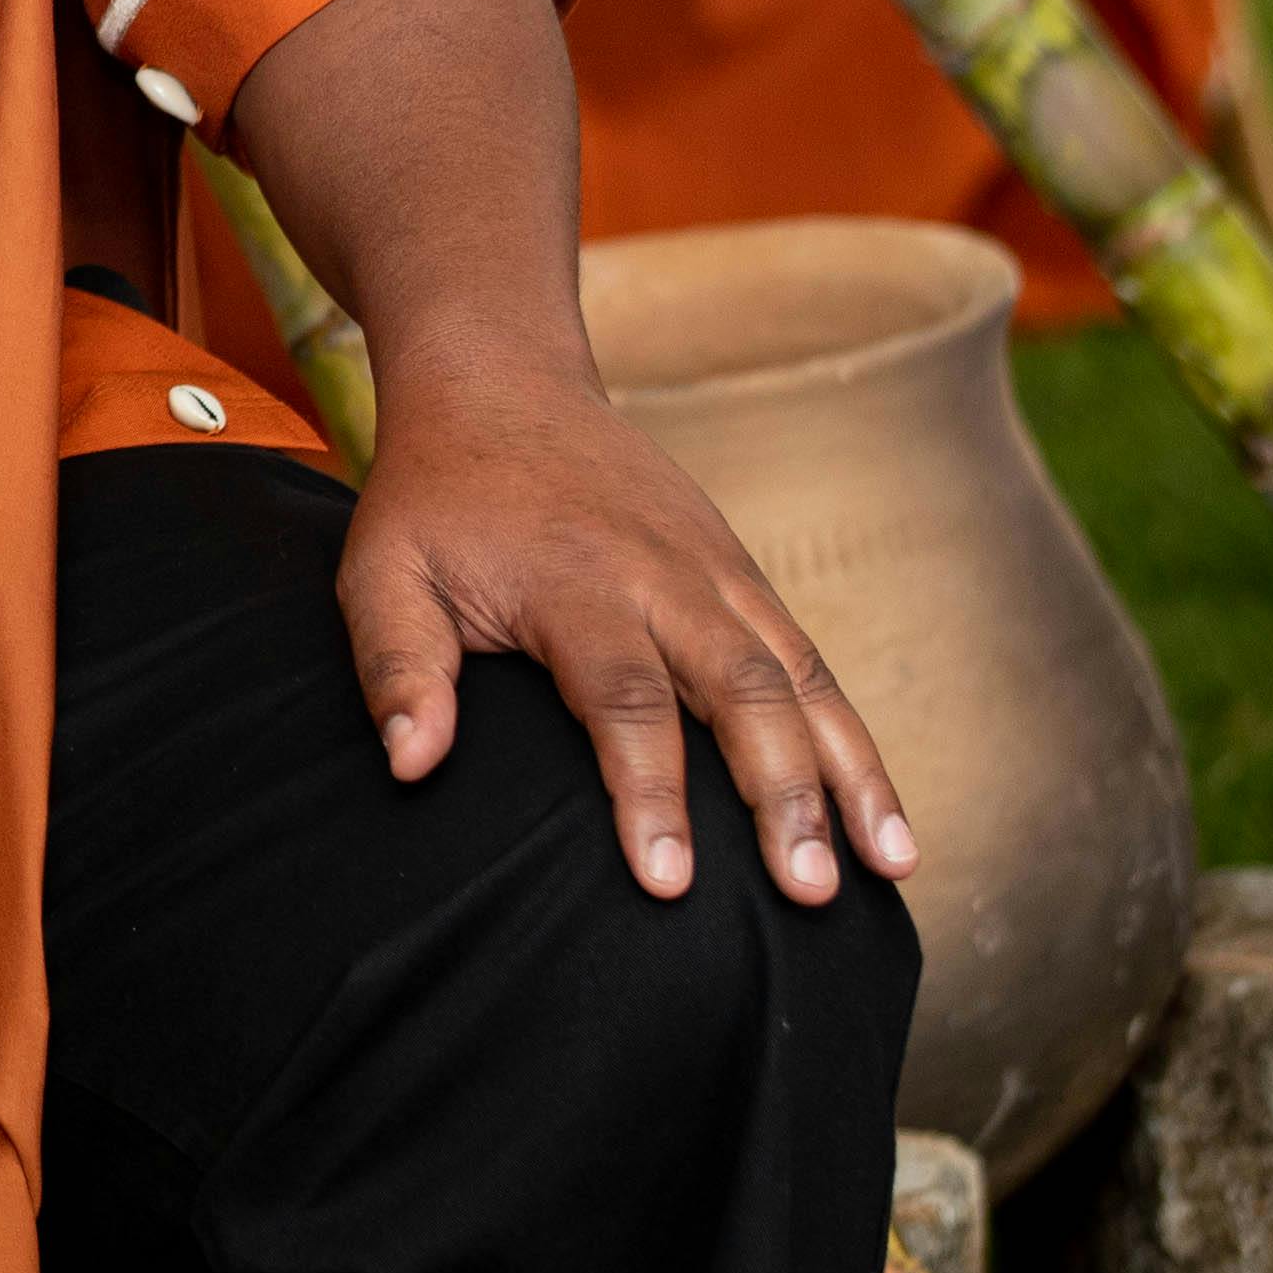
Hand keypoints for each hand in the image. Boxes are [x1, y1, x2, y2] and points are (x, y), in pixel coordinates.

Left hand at [333, 347, 916, 906]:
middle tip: (807, 892)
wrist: (502, 381)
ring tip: (890, 865)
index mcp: (574, 580)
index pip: (624, 698)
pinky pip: (810, 660)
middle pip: (741, 689)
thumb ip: (396, 664)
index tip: (668, 884)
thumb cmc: (435, 496)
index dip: (649, 792)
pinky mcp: (742, 573)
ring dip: (850, 773)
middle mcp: (663, 574)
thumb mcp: (382, 569)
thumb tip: (412, 764)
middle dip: (782, 794)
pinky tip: (881, 815)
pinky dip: (853, 737)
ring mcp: (716, 570)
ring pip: (800, 676)